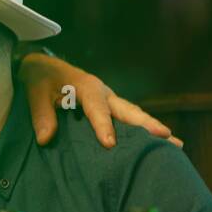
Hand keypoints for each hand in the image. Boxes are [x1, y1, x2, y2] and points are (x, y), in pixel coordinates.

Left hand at [17, 53, 181, 148]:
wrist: (44, 67)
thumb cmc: (41, 79)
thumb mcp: (35, 93)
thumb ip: (41, 115)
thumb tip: (45, 139)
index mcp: (86, 87)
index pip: (97, 108)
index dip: (103, 125)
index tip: (110, 144)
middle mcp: (104, 92)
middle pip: (128, 110)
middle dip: (147, 124)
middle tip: (168, 138)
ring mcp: (110, 100)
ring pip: (134, 114)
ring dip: (152, 128)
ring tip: (176, 144)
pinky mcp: (110, 107)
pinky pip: (128, 119)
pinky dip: (142, 130)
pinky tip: (156, 144)